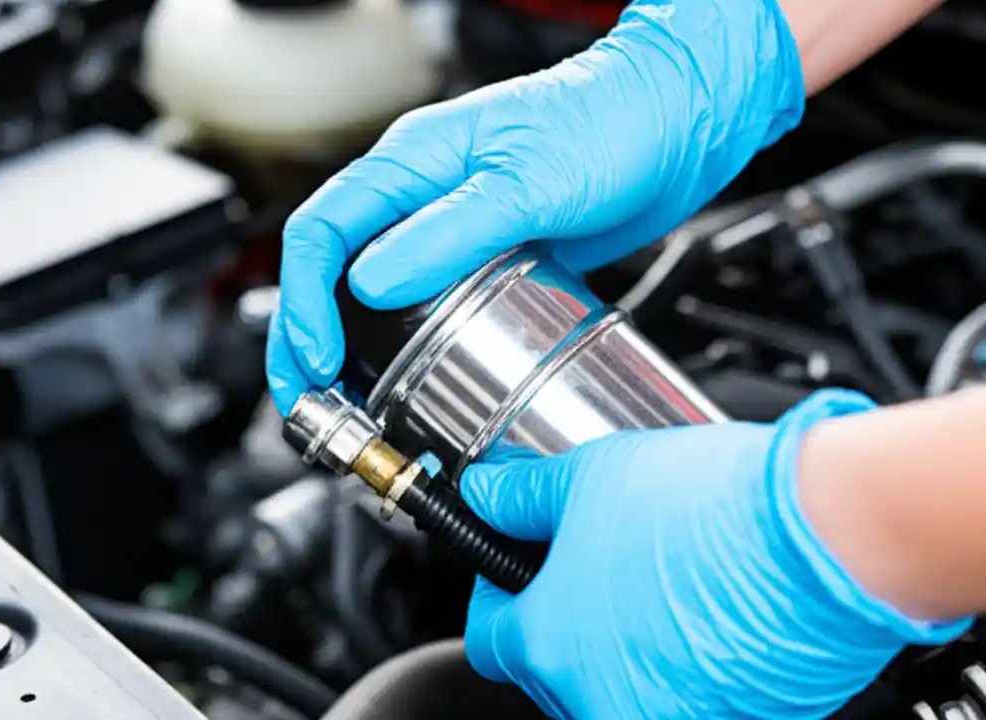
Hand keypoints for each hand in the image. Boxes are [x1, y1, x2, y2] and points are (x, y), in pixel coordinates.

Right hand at [266, 0, 805, 412]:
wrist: (679, 120)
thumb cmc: (611, 120)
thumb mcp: (526, 182)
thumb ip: (447, 234)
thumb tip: (371, 285)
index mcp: (413, 162)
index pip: (322, 231)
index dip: (306, 301)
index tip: (316, 358)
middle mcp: (424, 194)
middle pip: (338, 270)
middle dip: (312, 337)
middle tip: (310, 401)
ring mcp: (456, 226)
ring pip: (381, 292)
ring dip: (358, 348)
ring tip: (352, 404)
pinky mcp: (492, 255)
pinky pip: (436, 302)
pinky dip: (413, 343)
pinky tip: (417, 375)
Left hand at [459, 391, 970, 718]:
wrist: (825, 537)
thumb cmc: (714, 509)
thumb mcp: (591, 476)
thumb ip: (523, 495)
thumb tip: (488, 490)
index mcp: (550, 649)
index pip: (489, 636)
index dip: (499, 590)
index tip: (517, 563)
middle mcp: (600, 703)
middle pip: (553, 667)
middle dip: (567, 614)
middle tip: (599, 558)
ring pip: (621, 683)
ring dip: (627, 640)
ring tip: (662, 576)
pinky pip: (685, 693)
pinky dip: (685, 659)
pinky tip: (706, 604)